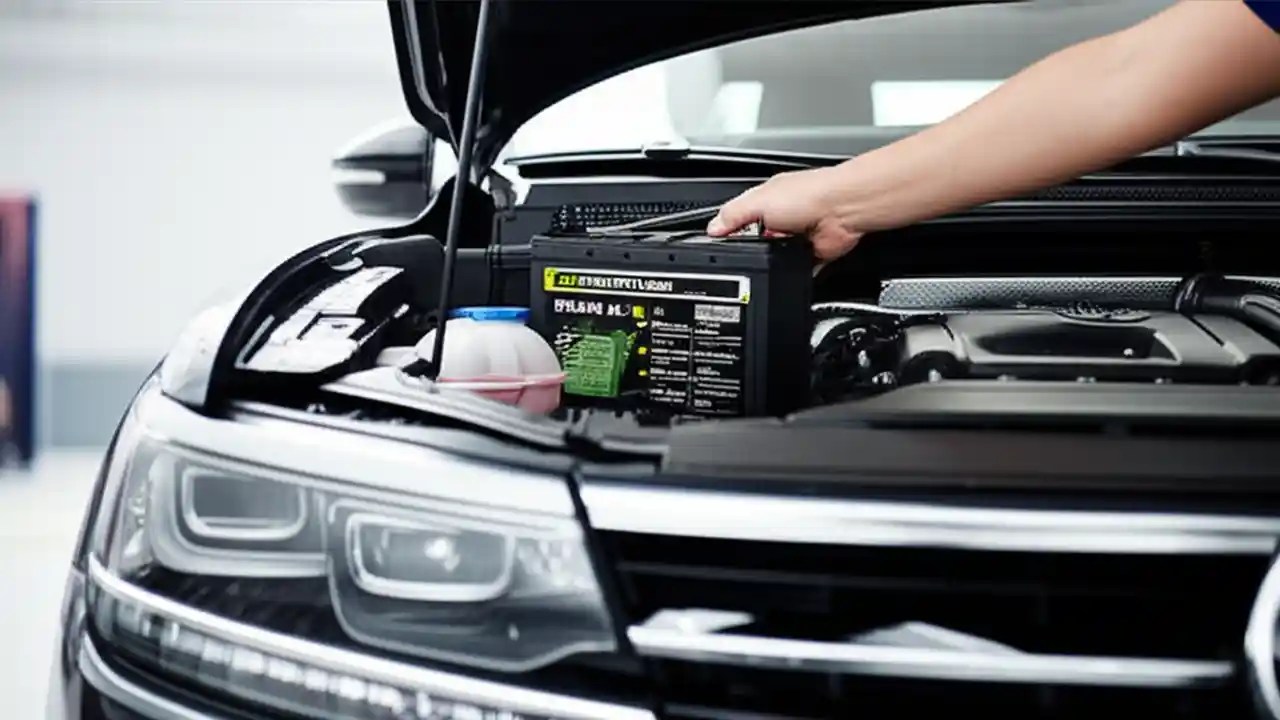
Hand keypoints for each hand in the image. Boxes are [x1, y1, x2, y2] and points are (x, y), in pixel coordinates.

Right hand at [705, 167, 863, 262]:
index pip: (740, 218)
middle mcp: (783, 218)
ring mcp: (798, 237)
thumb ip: (733, 215)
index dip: (728, 232)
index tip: (718, 243)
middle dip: (753, 249)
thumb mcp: (758, 201)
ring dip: (774, 260)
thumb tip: (712, 228)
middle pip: (757, 241)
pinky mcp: (812, 254)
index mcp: (767, 201)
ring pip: (776, 258)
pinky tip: (789, 266)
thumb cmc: (809, 194)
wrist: (842, 209)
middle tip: (749, 251)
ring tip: (773, 255)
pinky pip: (797, 269)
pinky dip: (793, 271)